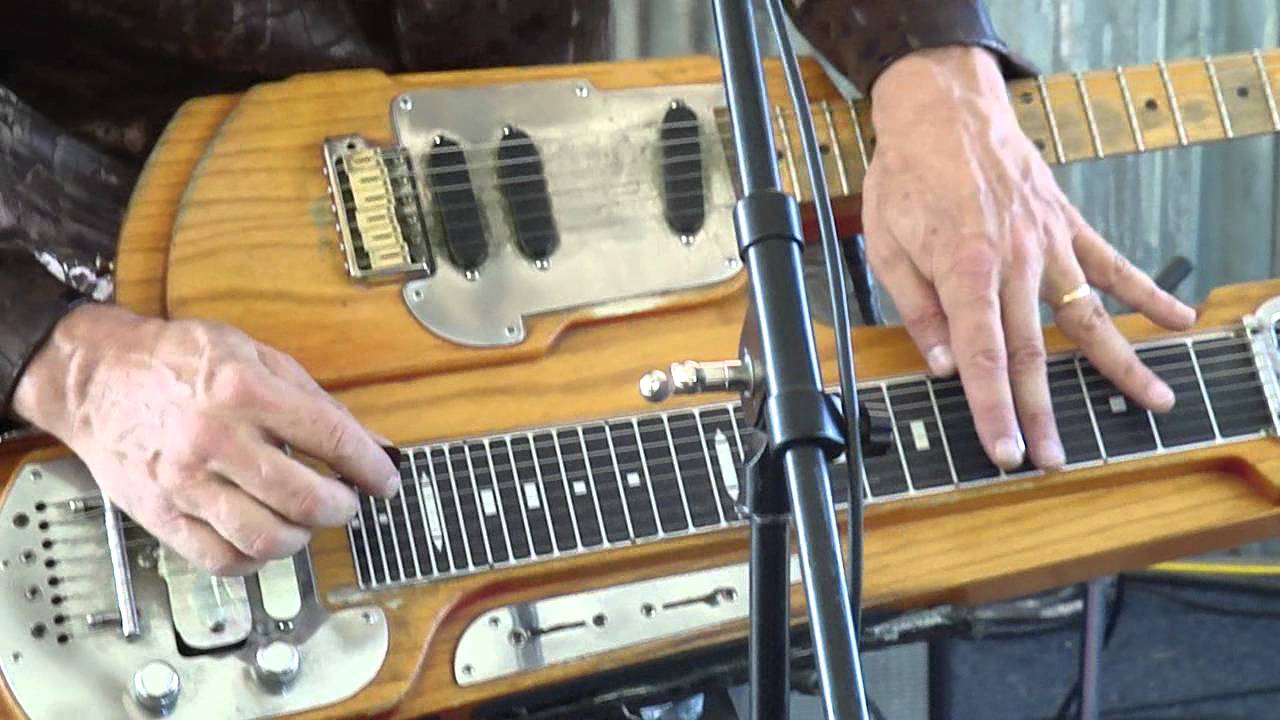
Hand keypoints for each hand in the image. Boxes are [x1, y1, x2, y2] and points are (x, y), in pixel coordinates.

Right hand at [13, 304, 398, 574]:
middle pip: (305, 498)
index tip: (385, 479)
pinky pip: (222, 560)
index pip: (332, 439)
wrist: (95, 377)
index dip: (370, 466)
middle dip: (342, 507)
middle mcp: (214, 439)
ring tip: (306, 522)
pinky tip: (266, 539)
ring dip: (303, 537)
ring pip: (267, 539)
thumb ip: (317, 401)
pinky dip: (256, 560)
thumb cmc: (177, 361)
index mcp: (244, 390)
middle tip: (347, 502)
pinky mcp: (161, 515)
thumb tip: (373, 441)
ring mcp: (185, 483)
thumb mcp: (255, 355)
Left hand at [863, 46, 1196, 469]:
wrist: (944, 112)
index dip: (992, 410)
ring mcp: (1048, 245)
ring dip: (1119, 365)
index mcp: (965, 271)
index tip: (1005, 451)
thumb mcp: (888, 246)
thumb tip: (943, 365)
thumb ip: (917, 310)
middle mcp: (1014, 263)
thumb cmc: (909, 177)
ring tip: (1154, 404)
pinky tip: (1177, 320)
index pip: (982, 357)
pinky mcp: (1066, 227)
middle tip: (1053, 458)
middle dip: (1042, 411)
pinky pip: (1111, 265)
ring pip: (1087, 316)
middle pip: (1032, 352)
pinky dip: (1146, 294)